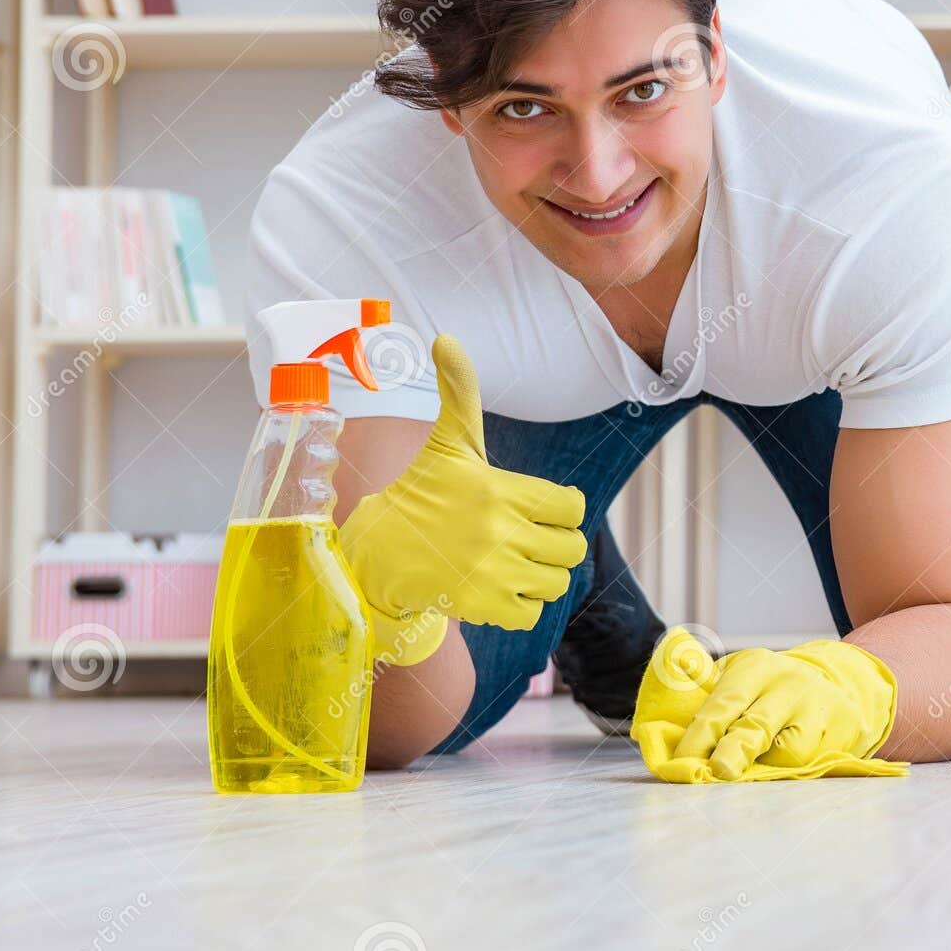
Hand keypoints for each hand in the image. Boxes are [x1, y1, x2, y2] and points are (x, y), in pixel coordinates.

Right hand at [341, 335, 586, 663]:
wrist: (379, 552)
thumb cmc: (423, 491)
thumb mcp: (448, 443)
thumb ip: (459, 392)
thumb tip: (445, 337)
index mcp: (499, 490)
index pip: (571, 506)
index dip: (563, 507)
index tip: (541, 507)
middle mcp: (501, 533)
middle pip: (572, 549)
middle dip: (556, 543)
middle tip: (530, 536)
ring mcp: (493, 573)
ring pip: (557, 582)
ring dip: (542, 574)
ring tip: (514, 561)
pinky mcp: (484, 607)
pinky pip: (533, 613)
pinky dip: (523, 604)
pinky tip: (499, 585)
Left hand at [631, 629, 908, 781]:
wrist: (842, 683)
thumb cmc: (773, 687)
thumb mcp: (743, 674)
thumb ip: (707, 688)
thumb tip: (662, 708)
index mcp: (756, 666)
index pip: (723, 701)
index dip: (700, 734)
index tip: (680, 760)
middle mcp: (787, 684)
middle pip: (756, 723)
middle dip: (733, 750)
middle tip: (717, 771)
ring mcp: (815, 711)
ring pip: (787, 749)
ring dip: (761, 768)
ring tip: (741, 775)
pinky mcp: (838, 735)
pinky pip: (808, 762)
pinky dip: (788, 771)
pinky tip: (776, 768)